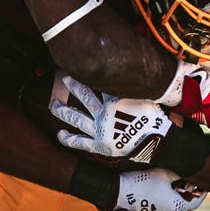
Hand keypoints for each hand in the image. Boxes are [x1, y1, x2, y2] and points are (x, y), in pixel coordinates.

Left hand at [50, 74, 174, 162]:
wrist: (154, 141)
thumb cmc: (154, 120)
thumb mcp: (146, 98)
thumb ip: (136, 88)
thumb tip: (137, 74)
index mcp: (114, 100)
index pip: (99, 83)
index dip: (89, 74)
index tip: (81, 65)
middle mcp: (103, 113)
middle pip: (84, 96)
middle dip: (73, 86)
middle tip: (65, 79)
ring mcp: (99, 129)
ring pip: (76, 118)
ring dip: (63, 111)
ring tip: (54, 106)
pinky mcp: (98, 145)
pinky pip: (80, 142)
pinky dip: (69, 139)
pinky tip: (60, 134)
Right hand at [112, 169, 206, 210]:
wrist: (118, 192)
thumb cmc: (142, 181)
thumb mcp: (164, 173)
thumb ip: (180, 175)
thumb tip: (189, 174)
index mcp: (176, 207)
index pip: (196, 201)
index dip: (201, 192)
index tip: (203, 184)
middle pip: (183, 203)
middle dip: (185, 191)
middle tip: (185, 179)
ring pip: (171, 206)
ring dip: (173, 196)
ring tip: (169, 182)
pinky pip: (160, 208)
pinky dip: (162, 200)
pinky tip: (157, 189)